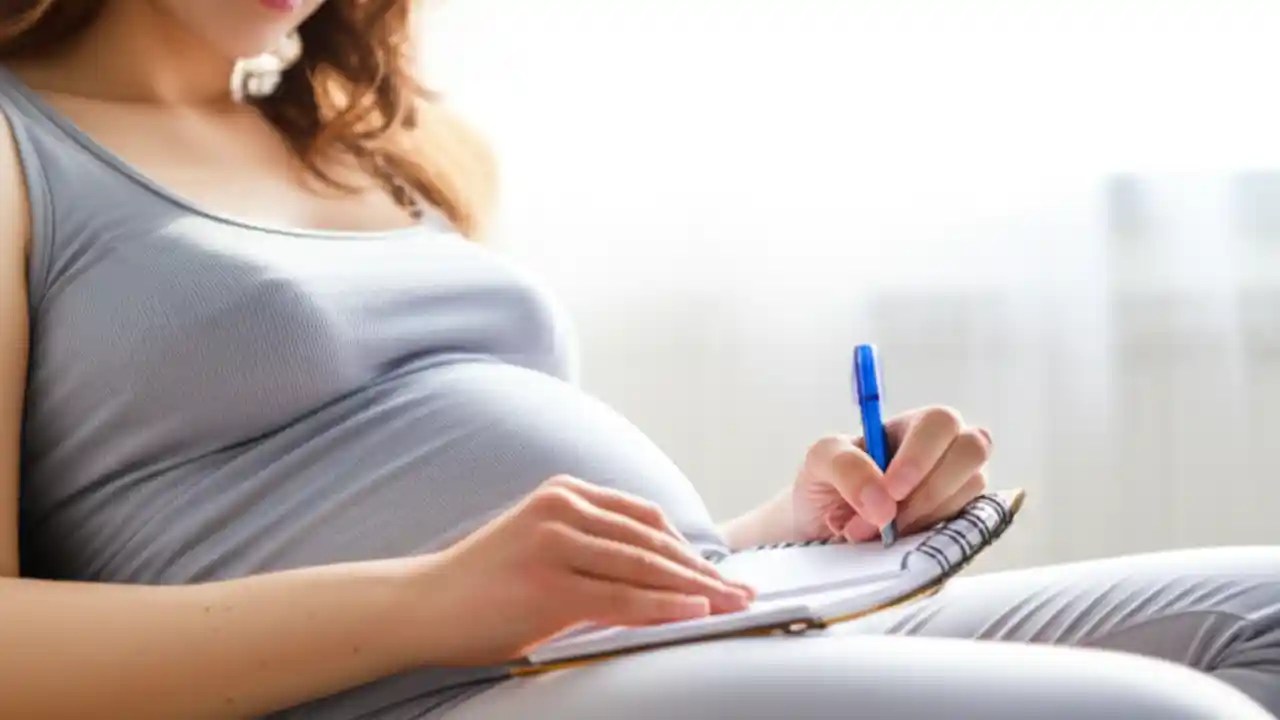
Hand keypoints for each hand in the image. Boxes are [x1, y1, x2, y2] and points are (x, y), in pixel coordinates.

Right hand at [414, 475, 753, 664]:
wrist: (423, 605)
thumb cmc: (486, 585)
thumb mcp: (543, 547)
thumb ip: (593, 548)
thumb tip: (663, 576)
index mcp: (564, 492)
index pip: (645, 518)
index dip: (689, 547)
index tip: (721, 572)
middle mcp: (562, 508)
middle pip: (652, 541)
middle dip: (703, 571)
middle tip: (741, 592)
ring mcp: (554, 542)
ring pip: (644, 567)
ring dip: (695, 590)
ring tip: (729, 606)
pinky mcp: (548, 583)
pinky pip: (622, 597)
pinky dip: (663, 606)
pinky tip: (694, 613)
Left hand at [792, 406, 991, 542]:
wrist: (825, 532)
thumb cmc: (828, 486)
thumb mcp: (820, 462)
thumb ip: (845, 467)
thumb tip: (883, 503)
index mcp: (911, 427)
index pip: (939, 422)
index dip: (921, 456)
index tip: (891, 491)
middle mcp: (944, 450)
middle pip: (972, 448)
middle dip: (930, 489)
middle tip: (888, 519)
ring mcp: (958, 486)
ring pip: (972, 488)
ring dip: (924, 517)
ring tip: (879, 533)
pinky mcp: (962, 520)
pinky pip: (969, 523)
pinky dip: (932, 536)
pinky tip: (900, 542)